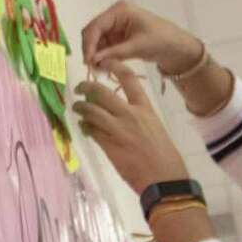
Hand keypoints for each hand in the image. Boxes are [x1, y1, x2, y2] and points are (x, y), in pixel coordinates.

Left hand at [72, 69, 189, 194]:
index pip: (129, 79)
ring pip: (92, 111)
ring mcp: (118, 130)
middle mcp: (130, 115)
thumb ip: (137, 118)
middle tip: (80, 89)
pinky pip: (91, 131)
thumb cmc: (165, 157)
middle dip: (87, 88)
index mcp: (146, 109)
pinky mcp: (109, 146)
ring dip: (81, 108)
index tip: (105, 62)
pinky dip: (85, 127)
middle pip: (102, 93)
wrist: (164, 179)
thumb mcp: (155, 129)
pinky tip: (84, 127)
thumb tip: (119, 116)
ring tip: (77, 108)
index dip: (115, 66)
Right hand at [80, 1, 204, 74]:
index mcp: (119, 11)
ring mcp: (115, 27)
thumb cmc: (161, 40)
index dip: (89, 44)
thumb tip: (93, 60)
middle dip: (91, 50)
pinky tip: (103, 68)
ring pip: (96, 42)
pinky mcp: (117, 38)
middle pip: (92, 33)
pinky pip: (103, 48)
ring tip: (99, 71)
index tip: (88, 61)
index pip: (96, 26)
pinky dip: (102, 58)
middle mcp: (114, 16)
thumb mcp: (138, 46)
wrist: (176, 47)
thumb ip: (114, 52)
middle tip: (91, 68)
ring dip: (96, 56)